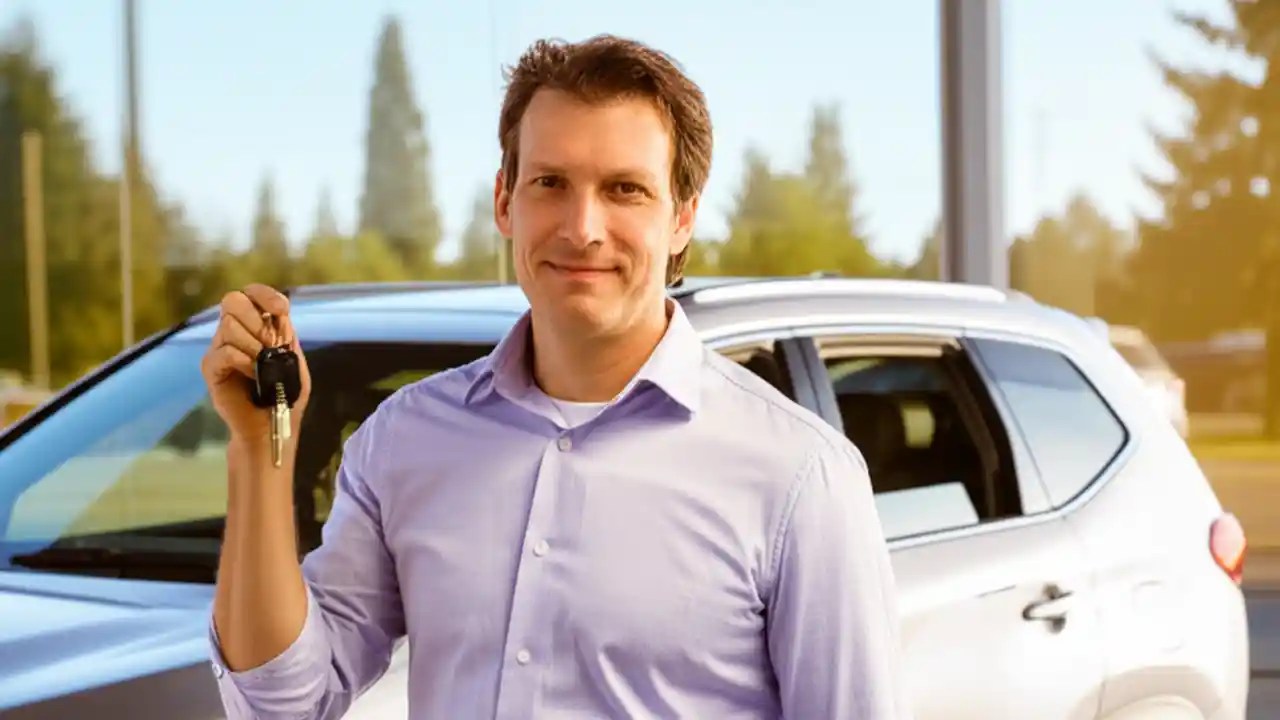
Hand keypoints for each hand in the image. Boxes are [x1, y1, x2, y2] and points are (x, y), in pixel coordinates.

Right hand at [200, 284, 311, 446]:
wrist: (271, 426)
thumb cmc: (285, 394)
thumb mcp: (294, 361)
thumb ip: (287, 336)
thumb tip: (278, 317)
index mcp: (257, 325)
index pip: (252, 293)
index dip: (264, 294)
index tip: (281, 310)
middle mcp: (235, 332)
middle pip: (233, 300)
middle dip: (256, 320)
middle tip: (269, 344)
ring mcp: (220, 348)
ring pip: (229, 326)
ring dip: (253, 345)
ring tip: (262, 366)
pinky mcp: (211, 367)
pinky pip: (225, 352)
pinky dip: (244, 361)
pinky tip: (254, 375)